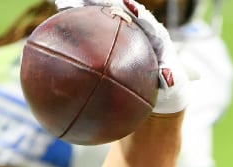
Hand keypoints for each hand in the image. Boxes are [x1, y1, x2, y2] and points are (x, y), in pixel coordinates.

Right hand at [54, 0, 190, 113]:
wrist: (160, 92)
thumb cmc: (169, 91)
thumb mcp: (174, 90)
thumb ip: (171, 83)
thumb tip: (168, 80)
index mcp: (155, 37)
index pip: (145, 20)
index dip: (137, 12)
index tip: (127, 7)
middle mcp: (138, 28)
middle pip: (119, 9)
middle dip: (103, 1)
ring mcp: (123, 31)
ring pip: (102, 13)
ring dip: (85, 5)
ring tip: (65, 2)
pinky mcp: (110, 37)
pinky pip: (91, 27)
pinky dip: (76, 21)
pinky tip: (58, 16)